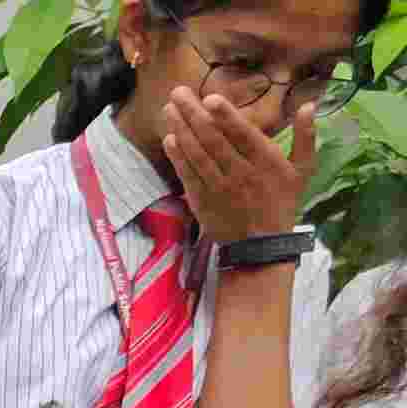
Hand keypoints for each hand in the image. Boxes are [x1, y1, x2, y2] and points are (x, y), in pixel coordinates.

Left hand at [163, 84, 316, 245]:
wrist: (261, 244)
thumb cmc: (283, 201)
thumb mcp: (304, 170)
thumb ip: (306, 136)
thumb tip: (309, 105)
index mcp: (266, 161)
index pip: (243, 135)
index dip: (226, 117)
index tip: (211, 98)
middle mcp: (241, 172)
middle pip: (214, 140)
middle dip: (194, 114)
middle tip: (178, 92)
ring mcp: (219, 186)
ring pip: (198, 154)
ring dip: (181, 130)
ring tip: (169, 108)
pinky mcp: (202, 199)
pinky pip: (188, 175)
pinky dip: (178, 157)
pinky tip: (169, 139)